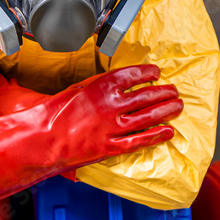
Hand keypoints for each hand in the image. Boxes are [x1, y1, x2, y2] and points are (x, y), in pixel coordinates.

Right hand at [42, 64, 182, 164]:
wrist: (42, 138)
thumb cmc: (54, 113)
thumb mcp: (77, 89)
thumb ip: (98, 85)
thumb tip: (115, 83)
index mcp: (101, 87)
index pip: (133, 75)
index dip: (148, 73)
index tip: (156, 72)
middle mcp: (111, 105)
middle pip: (146, 96)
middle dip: (164, 92)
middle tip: (174, 91)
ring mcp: (112, 127)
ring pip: (148, 117)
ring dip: (166, 111)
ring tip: (177, 106)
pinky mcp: (110, 147)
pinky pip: (139, 141)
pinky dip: (156, 136)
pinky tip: (168, 132)